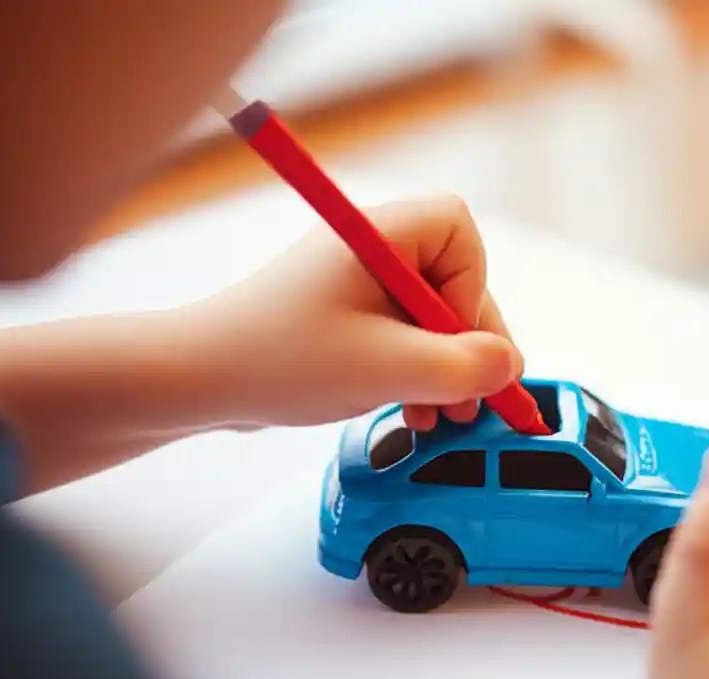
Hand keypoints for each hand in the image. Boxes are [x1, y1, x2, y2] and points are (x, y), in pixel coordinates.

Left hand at [185, 194, 521, 428]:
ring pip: (431, 317)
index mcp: (376, 236)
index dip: (472, 286)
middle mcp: (370, 250)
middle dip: (465, 344)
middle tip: (470, 397)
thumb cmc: (278, 359)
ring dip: (444, 368)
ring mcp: (356, 284)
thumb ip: (459, 367)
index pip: (459, 231)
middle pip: (454, 282)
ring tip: (441, 417)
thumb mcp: (385, 368)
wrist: (201, 381)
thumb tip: (507, 366)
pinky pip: (403, 336)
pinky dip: (416, 373)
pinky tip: (412, 410)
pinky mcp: (345, 318)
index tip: (452, 336)